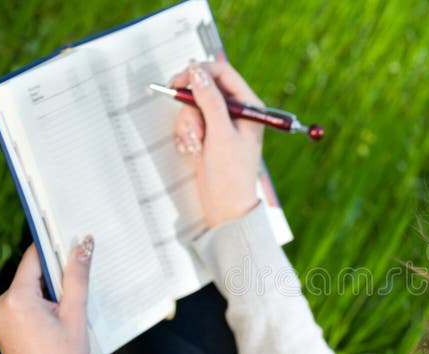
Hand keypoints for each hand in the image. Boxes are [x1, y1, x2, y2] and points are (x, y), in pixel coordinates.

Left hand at [0, 238, 93, 353]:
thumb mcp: (76, 315)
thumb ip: (77, 277)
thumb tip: (82, 246)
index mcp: (15, 300)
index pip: (33, 259)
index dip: (55, 250)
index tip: (73, 242)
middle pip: (31, 276)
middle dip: (55, 280)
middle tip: (78, 292)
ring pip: (28, 292)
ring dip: (49, 296)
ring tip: (67, 316)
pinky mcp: (1, 329)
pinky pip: (22, 306)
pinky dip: (40, 308)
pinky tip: (57, 325)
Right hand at [171, 60, 264, 227]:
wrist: (226, 207)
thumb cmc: (231, 174)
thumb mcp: (220, 134)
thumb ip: (209, 100)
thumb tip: (197, 71)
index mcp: (249, 106)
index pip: (222, 72)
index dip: (199, 72)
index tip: (179, 82)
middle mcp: (237, 111)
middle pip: (204, 88)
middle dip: (192, 106)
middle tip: (190, 125)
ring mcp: (222, 124)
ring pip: (194, 106)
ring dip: (189, 125)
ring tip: (196, 146)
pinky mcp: (209, 135)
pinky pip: (190, 122)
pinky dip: (187, 134)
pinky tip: (194, 151)